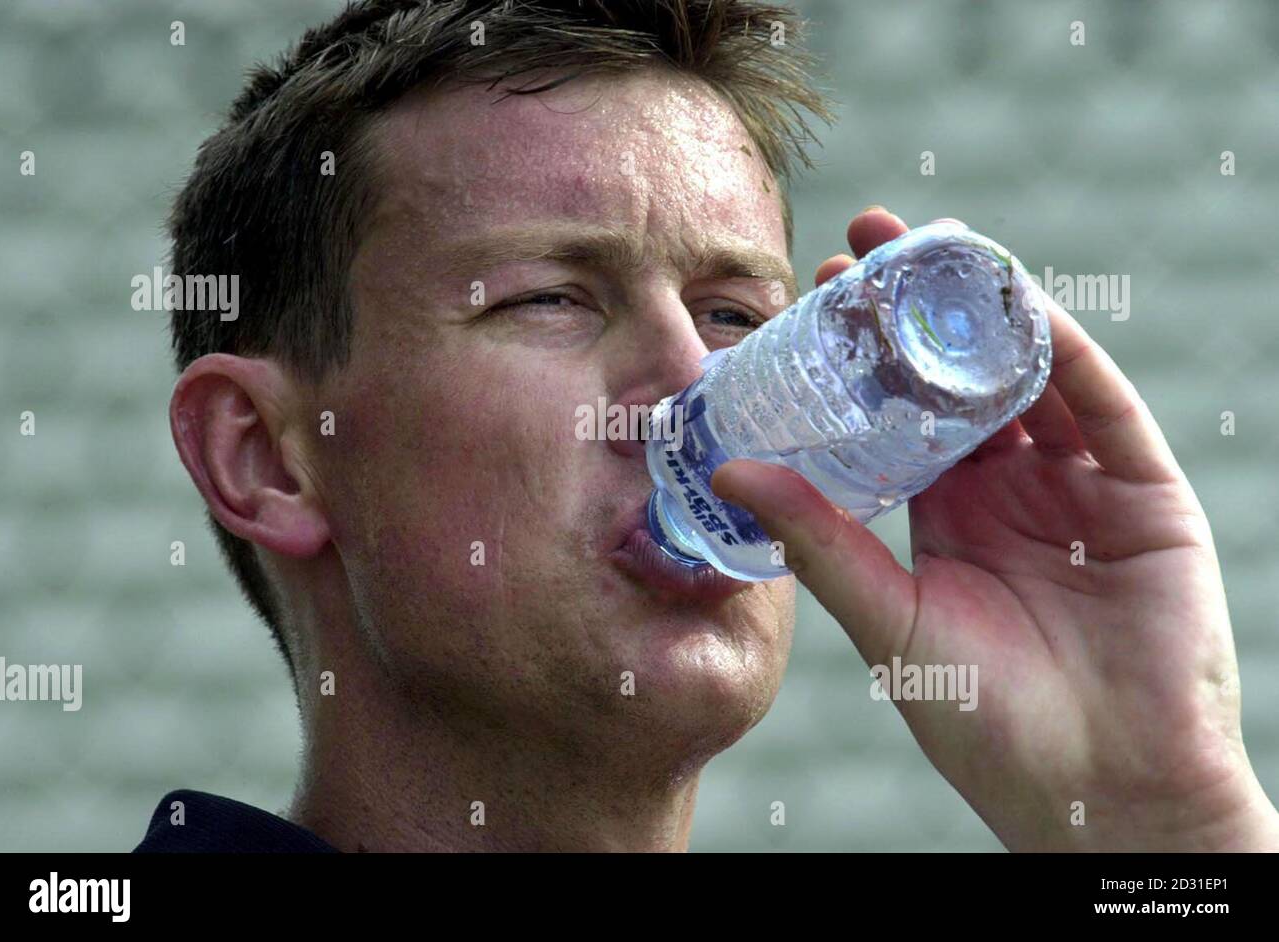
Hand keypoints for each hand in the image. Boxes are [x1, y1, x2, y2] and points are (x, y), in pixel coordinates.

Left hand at [712, 207, 1278, 850]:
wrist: (1101, 792)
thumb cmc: (989, 725)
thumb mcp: (890, 622)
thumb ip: (820, 544)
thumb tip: (729, 471)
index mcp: (946, 516)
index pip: (898, 413)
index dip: (860, 355)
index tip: (812, 294)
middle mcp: (1009, 490)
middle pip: (960, 378)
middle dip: (917, 311)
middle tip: (864, 243)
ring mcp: (1076, 486)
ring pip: (1030, 377)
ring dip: (985, 312)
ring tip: (932, 248)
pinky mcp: (1142, 494)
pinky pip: (1101, 408)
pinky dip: (1064, 354)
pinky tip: (1016, 306)